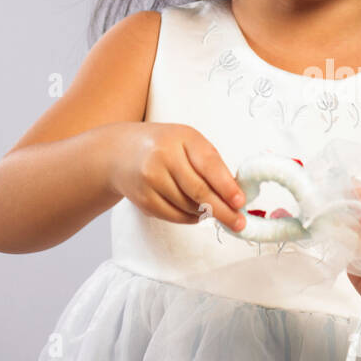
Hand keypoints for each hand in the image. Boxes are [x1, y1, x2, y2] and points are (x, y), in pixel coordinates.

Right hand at [108, 122, 246, 233]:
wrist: (120, 152)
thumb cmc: (163, 146)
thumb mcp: (188, 142)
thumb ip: (211, 163)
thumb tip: (234, 194)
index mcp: (182, 138)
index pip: (208, 165)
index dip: (226, 186)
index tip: (240, 201)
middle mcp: (163, 157)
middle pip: (198, 191)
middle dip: (223, 210)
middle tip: (238, 222)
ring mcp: (150, 179)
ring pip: (188, 206)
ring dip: (206, 213)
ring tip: (216, 212)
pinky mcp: (143, 199)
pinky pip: (174, 216)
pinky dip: (190, 218)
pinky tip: (197, 214)